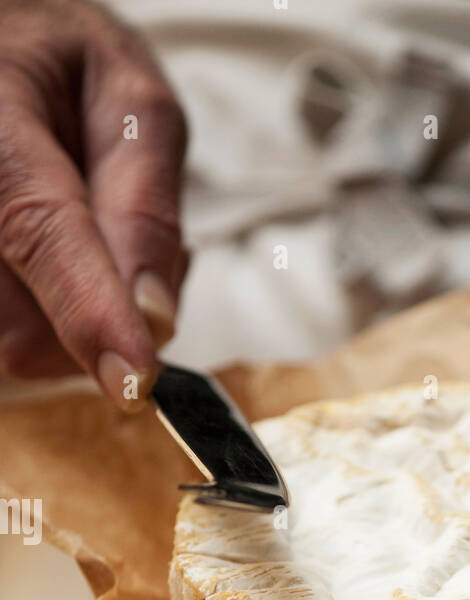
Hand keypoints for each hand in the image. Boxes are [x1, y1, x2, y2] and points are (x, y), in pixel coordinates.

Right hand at [0, 0, 187, 405]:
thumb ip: (147, 205)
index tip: (135, 378)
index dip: (91, 313)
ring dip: (81, 320)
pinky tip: (67, 260)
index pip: (42, 233)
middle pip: (24, 325)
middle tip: (128, 241)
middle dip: (101, 317)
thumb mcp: (132, 101)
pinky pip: (13, 337)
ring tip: (93, 234)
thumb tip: (156, 316)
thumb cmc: (69, 67)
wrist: (5, 52)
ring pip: (19, 344)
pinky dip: (57, 317)